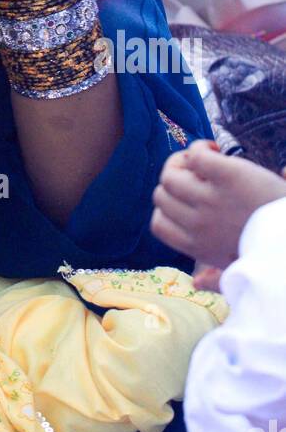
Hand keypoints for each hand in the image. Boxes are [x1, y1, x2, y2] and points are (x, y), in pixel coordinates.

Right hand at [151, 140, 285, 269]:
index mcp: (198, 247)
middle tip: (196, 175)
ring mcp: (210, 199)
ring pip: (170, 174)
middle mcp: (198, 224)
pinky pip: (195, 155)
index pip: (159, 225)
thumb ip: (216, 279)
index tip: (186, 200)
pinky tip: (214, 148)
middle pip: (161, 194)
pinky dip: (199, 148)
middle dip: (175, 181)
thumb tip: (195, 283)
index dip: (167, 209)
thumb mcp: (239, 272)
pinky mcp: (227, 175)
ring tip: (205, 160)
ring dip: (183, 162)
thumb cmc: (272, 252)